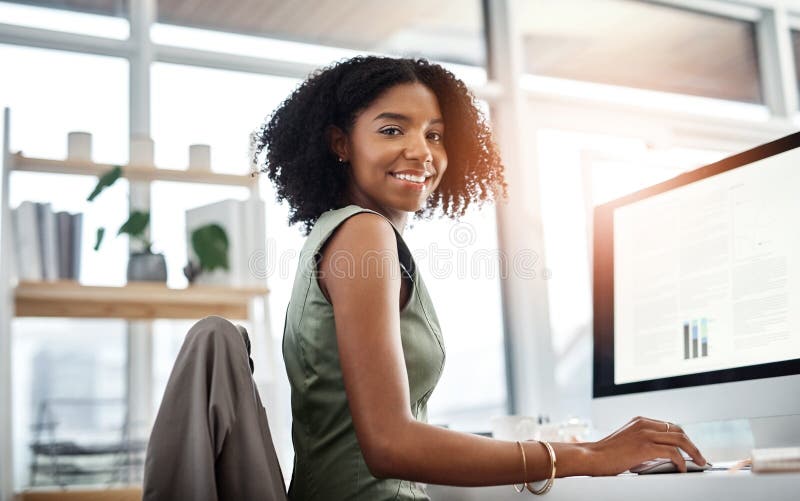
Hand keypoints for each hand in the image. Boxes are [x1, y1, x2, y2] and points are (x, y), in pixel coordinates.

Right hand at [584, 416, 706, 474]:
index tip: (690, 448)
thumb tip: (662, 455)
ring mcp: (645, 434)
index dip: (683, 438)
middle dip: (692, 444)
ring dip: (693, 452)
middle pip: (678, 430)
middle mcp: (644, 424)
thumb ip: (643, 442)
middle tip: (699, 457)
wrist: (592, 457)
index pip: (670, 426)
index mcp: (640, 421)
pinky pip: (672, 452)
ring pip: (680, 439)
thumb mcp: (627, 442)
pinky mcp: (645, 447)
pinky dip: (681, 461)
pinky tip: (681, 468)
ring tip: (698, 462)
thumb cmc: (606, 454)